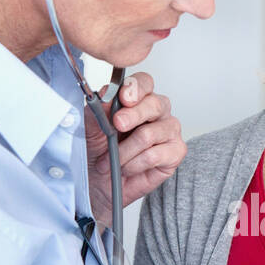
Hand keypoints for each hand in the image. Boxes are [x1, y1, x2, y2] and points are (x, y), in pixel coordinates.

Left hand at [85, 72, 185, 229]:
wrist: (98, 182)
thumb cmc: (98, 151)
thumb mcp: (90, 126)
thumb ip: (99, 109)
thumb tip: (107, 94)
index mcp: (138, 99)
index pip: (145, 83)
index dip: (136, 88)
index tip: (124, 99)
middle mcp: (157, 112)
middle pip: (154, 104)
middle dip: (132, 116)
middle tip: (117, 126)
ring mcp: (169, 132)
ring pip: (151, 133)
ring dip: (126, 150)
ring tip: (114, 159)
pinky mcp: (175, 153)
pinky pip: (155, 155)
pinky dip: (135, 164)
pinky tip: (127, 167)